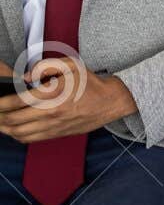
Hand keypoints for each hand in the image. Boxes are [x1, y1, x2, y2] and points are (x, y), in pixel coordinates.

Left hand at [0, 58, 136, 141]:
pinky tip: (13, 128)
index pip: (17, 101)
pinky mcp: (57, 134)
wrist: (111, 101)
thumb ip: (45, 66)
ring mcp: (54, 126)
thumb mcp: (71, 64)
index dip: (1, 103)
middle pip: (14, 120)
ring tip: (0, 121)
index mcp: (54, 94)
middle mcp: (52, 112)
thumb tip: (25, 77)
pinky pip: (30, 139)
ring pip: (19, 133)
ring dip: (5, 128)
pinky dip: (17, 135)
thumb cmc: (90, 83)